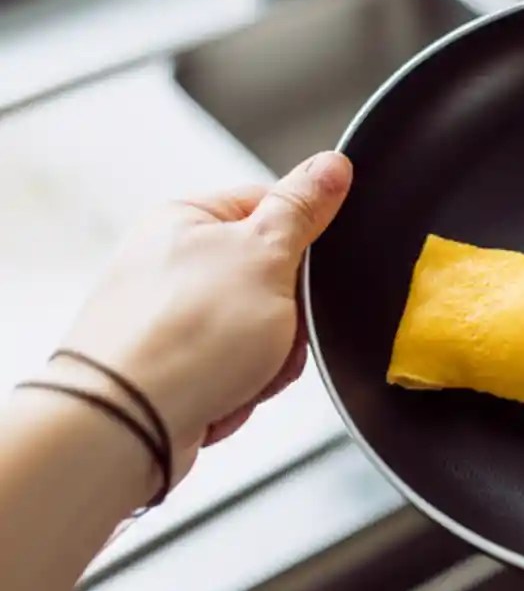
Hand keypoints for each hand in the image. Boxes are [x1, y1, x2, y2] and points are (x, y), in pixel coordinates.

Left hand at [49, 151, 351, 489]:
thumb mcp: (265, 255)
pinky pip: (238, 372)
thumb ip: (303, 209)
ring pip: (262, 333)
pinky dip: (242, 389)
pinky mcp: (173, 369)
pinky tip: (224, 397)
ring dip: (269, 360)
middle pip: (275, 281)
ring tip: (244, 372)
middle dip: (289, 320)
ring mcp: (170, 320)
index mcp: (188, 219)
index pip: (273, 208)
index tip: (308, 274)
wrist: (126, 425)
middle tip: (277, 332)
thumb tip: (331, 165)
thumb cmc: (183, 337)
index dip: (304, 245)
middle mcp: (173, 265)